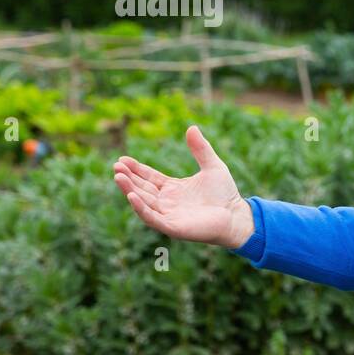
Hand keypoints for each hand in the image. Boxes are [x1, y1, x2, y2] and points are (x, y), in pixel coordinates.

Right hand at [112, 125, 253, 248]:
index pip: (149, 177)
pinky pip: (152, 218)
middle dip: (128, 178)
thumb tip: (191, 127)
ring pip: (143, 202)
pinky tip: (132, 196)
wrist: (237, 215)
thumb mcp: (213, 166)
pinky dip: (141, 208)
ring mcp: (169, 215)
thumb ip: (201, 149)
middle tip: (116, 166)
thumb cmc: (225, 194)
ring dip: (129, 190)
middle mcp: (167, 202)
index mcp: (173, 189)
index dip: (136, 169)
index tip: (122, 159)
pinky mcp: (173, 227)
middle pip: (142, 188)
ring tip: (118, 177)